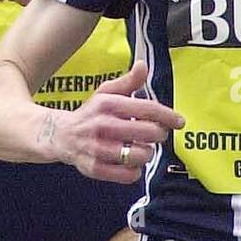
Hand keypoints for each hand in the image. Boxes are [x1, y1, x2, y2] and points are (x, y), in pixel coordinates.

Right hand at [52, 61, 184, 183]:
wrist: (60, 134)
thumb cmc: (91, 113)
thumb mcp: (106, 93)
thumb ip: (128, 81)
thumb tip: (143, 65)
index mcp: (108, 104)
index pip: (147, 109)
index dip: (168, 116)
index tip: (179, 121)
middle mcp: (103, 125)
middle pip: (149, 133)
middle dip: (158, 134)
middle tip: (154, 134)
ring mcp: (98, 148)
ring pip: (141, 155)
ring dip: (147, 153)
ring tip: (141, 147)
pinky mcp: (95, 168)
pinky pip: (128, 175)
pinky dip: (135, 170)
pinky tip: (130, 162)